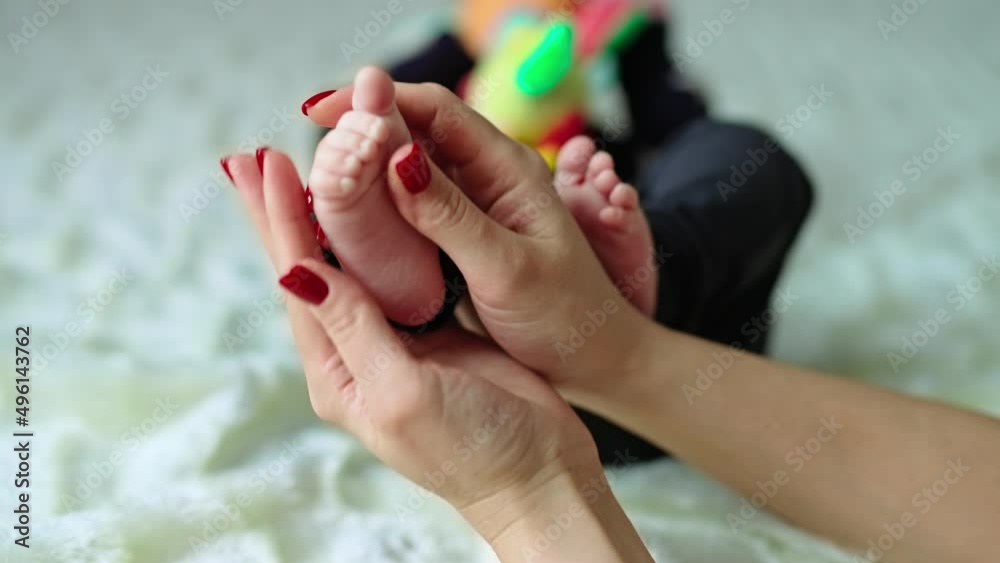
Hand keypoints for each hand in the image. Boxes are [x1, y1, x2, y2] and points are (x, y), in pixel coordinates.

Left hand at [225, 149, 597, 522]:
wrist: (539, 473)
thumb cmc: (472, 449)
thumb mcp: (402, 394)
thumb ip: (354, 330)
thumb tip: (298, 269)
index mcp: (338, 373)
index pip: (298, 281)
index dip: (280, 219)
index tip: (266, 163)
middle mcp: (357, 350)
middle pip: (310, 266)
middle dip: (281, 211)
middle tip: (251, 158)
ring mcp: (396, 337)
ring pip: (352, 261)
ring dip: (326, 213)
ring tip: (301, 167)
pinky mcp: (434, 327)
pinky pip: (397, 268)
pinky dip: (379, 229)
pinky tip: (369, 202)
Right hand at [305, 79, 654, 390]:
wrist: (593, 361)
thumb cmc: (566, 316)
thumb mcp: (508, 267)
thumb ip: (452, 216)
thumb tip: (396, 158)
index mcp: (509, 170)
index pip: (437, 110)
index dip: (378, 100)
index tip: (323, 110)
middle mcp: (488, 179)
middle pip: (416, 133)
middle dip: (361, 132)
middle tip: (307, 150)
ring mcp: (473, 208)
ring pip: (407, 171)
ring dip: (363, 171)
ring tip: (312, 183)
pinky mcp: (460, 239)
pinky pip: (410, 210)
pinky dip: (376, 209)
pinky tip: (344, 223)